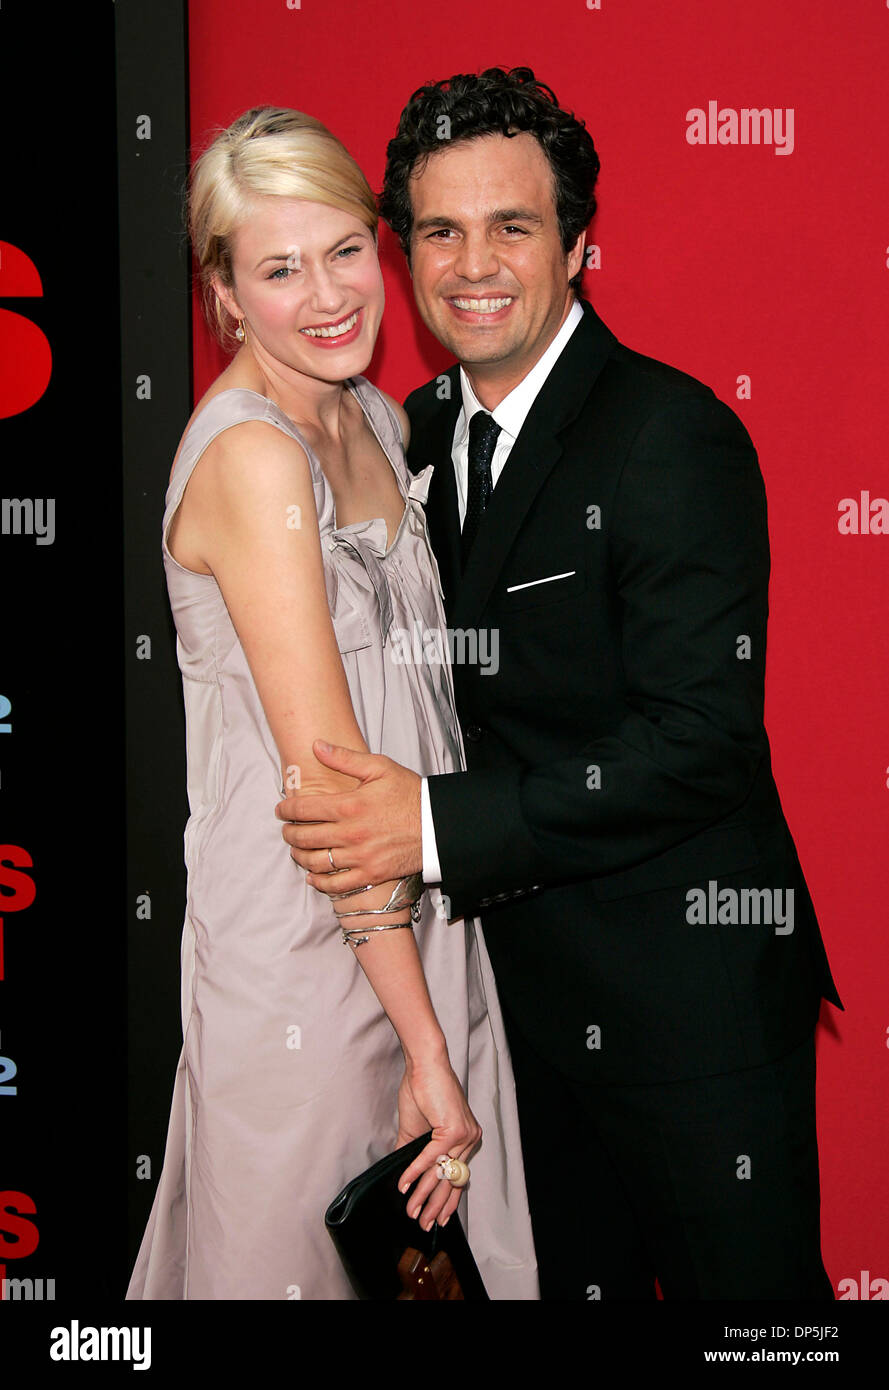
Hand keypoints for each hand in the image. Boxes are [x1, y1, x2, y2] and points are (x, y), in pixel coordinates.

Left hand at [276, 740, 422, 892]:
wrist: (438, 825)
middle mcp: (350, 833)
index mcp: (349, 805)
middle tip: (287, 829)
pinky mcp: (370, 874)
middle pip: (304, 837)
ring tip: (297, 850)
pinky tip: (313, 876)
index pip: (304, 808)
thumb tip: (316, 745)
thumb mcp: (380, 768)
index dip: (286, 809)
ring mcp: (360, 857)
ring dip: (299, 856)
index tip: (281, 809)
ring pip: (315, 862)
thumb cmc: (410, 794)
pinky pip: (336, 884)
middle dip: (289, 833)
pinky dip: (320, 882)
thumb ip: (345, 758)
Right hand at [395, 1056, 480, 1230]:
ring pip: (442, 1173)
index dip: (447, 1200)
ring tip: (412, 1211)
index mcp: (466, 1139)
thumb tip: (403, 1176)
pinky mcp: (455, 1129)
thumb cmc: (422, 1091)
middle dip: (436, 1206)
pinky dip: (416, 1172)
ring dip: (424, 1195)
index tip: (437, 1219)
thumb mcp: (416, 1130)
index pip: (459, 1177)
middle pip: (453, 1181)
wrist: (425, 1066)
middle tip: (423, 1224)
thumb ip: (413, 1154)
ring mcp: (465, 1135)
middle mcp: (471, 1139)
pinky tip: (405, 1185)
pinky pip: (432, 1157)